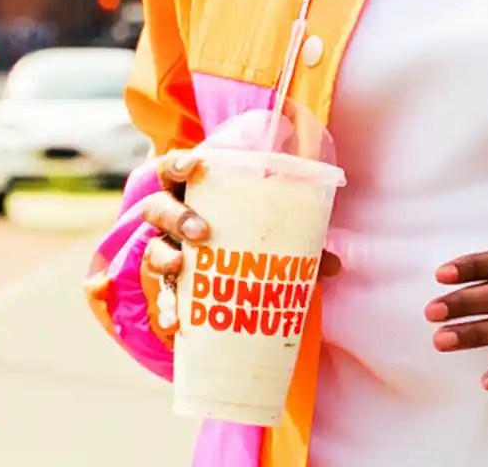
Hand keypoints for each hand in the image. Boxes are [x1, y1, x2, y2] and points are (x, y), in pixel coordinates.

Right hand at [141, 150, 342, 335]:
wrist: (223, 289)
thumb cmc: (248, 244)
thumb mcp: (271, 239)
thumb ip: (300, 245)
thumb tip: (336, 265)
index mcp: (196, 196)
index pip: (175, 170)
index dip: (179, 164)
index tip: (195, 165)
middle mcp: (173, 221)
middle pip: (158, 208)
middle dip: (176, 216)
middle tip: (201, 231)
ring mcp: (166, 253)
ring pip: (152, 249)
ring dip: (163, 258)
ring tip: (180, 269)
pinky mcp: (168, 287)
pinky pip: (160, 295)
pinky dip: (166, 308)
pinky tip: (176, 323)